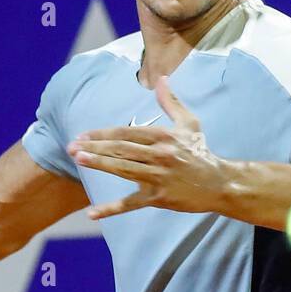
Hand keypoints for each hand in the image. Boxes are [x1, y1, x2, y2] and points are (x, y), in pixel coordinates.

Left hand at [66, 75, 227, 218]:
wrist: (220, 183)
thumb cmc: (201, 152)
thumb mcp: (189, 123)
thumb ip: (170, 102)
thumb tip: (161, 78)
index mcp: (163, 137)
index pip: (127, 132)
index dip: (103, 134)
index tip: (82, 135)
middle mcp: (160, 155)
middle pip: (122, 149)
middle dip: (95, 147)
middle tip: (71, 147)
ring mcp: (159, 177)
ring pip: (124, 169)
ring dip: (100, 164)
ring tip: (78, 160)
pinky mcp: (159, 198)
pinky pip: (132, 204)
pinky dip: (111, 209)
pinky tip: (91, 213)